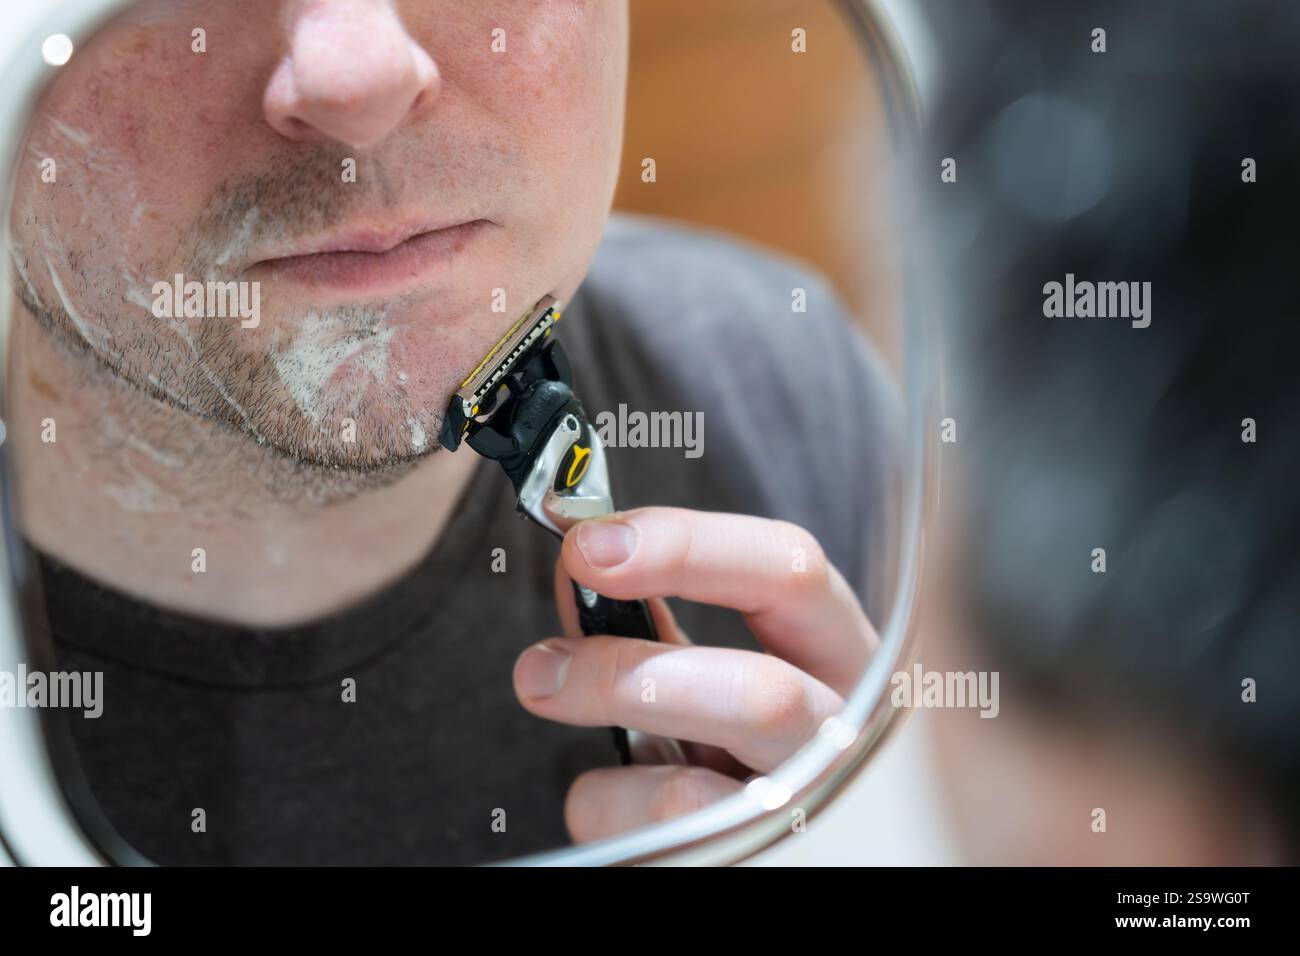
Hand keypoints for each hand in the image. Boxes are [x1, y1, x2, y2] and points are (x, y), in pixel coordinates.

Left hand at [512, 507, 877, 842]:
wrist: (773, 837)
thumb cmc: (740, 743)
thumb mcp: (714, 668)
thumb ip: (657, 622)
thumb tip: (578, 571)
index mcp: (838, 652)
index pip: (790, 574)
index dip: (686, 548)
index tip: (590, 545)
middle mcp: (840, 736)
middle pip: (761, 695)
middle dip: (633, 672)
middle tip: (542, 663)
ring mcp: (801, 812)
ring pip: (689, 793)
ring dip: (605, 734)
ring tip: (551, 698)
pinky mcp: (753, 862)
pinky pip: (653, 838)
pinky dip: (605, 806)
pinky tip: (620, 800)